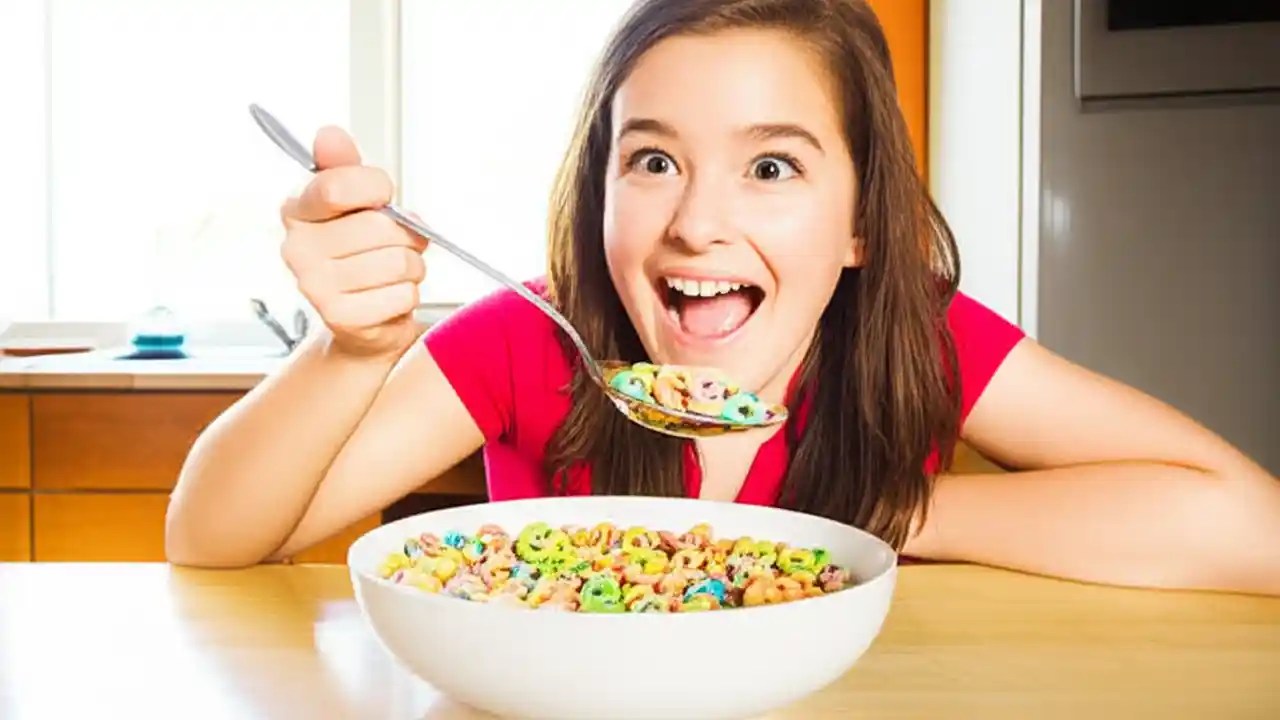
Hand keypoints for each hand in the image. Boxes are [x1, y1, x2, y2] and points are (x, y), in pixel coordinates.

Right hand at [279, 126, 426, 358]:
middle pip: (380, 227)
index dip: (376, 188)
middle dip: (404, 236)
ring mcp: (314, 285)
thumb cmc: (364, 254)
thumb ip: (345, 167)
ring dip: (410, 268)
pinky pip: (401, 295)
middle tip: (395, 245)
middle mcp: (297, 248)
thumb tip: (328, 134)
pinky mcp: (340, 317)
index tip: (381, 197)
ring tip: (393, 273)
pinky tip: (388, 297)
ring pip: (397, 262)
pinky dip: (407, 295)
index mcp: (297, 211)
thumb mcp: (357, 204)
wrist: (363, 322)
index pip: (339, 184)